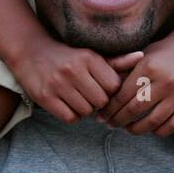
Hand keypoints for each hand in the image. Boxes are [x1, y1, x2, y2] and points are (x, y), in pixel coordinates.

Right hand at [10, 36, 133, 123]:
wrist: (32, 54)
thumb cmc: (69, 57)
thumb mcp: (92, 56)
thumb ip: (117, 61)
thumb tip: (141, 55)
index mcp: (88, 58)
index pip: (114, 86)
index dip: (110, 90)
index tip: (101, 86)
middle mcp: (74, 70)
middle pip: (101, 101)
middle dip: (97, 101)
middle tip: (88, 94)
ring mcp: (58, 84)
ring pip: (86, 112)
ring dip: (85, 109)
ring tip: (77, 97)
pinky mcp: (45, 97)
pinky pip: (70, 118)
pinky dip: (72, 115)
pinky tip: (67, 104)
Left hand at [98, 34, 173, 136]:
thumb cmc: (164, 53)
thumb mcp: (142, 56)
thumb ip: (124, 72)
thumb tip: (103, 94)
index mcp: (150, 67)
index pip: (123, 94)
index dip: (109, 108)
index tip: (101, 115)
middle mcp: (166, 81)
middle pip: (135, 110)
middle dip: (118, 120)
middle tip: (110, 124)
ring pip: (152, 122)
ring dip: (135, 129)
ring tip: (127, 128)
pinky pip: (171, 127)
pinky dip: (157, 131)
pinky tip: (149, 128)